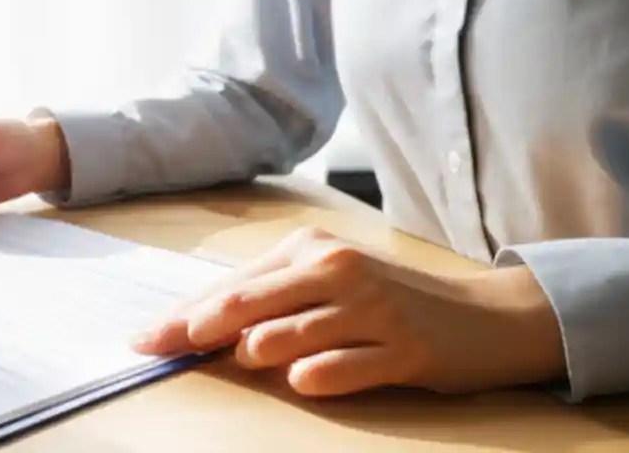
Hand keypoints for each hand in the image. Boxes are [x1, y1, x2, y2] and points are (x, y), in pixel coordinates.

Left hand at [132, 226, 565, 396]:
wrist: (486, 316)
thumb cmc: (390, 297)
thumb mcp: (330, 280)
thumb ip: (271, 297)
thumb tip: (197, 326)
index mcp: (311, 249)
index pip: (231, 286)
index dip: (180, 316)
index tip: (142, 339)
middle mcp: (337, 271)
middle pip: (246, 304)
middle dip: (194, 331)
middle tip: (160, 352)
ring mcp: (371, 310)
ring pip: (287, 334)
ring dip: (253, 351)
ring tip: (247, 359)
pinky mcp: (403, 349)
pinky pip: (341, 367)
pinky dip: (313, 375)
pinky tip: (299, 379)